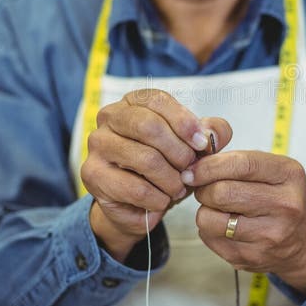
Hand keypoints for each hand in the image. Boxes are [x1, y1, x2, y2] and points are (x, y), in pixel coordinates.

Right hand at [80, 88, 231, 261]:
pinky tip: (162, 201)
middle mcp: (109, 116)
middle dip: (178, 152)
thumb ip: (211, 133)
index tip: (202, 144)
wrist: (138, 205)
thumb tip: (212, 132)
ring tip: (179, 189)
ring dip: (171, 179)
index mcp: (133, 101)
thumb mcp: (193, 147)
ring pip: (145, 159)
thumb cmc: (167, 167)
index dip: (184, 122)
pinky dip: (157, 198)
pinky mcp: (92, 174)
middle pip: (148, 126)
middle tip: (190, 170)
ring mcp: (98, 144)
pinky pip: (135, 188)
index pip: (158, 100)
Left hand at [182, 150, 305, 293]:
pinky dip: (209, 229)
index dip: (209, 166)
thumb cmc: (283, 198)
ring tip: (218, 208)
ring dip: (205, 210)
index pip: (241, 164)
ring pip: (210, 219)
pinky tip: (226, 226)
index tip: (193, 169)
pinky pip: (210, 238)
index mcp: (289, 175)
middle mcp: (284, 206)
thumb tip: (196, 163)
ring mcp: (269, 236)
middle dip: (204, 188)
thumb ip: (239, 161)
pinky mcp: (252, 257)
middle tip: (206, 188)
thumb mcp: (274, 169)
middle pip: (222, 193)